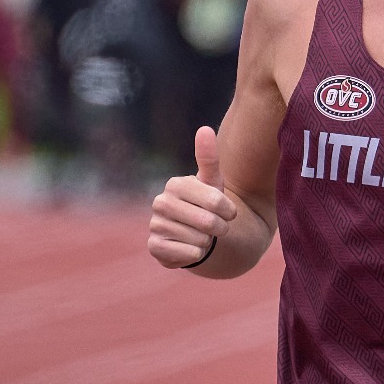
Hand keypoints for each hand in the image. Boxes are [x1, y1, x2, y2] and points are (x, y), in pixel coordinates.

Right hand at [147, 127, 237, 268]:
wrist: (194, 233)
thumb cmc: (206, 205)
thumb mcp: (213, 183)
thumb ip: (209, 157)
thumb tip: (205, 129)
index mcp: (176, 184)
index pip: (216, 201)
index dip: (229, 211)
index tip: (228, 212)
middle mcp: (160, 202)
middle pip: (208, 222)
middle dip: (220, 228)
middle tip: (215, 227)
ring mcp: (155, 224)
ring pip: (200, 240)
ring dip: (208, 241)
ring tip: (201, 235)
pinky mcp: (155, 246)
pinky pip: (189, 254)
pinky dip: (197, 254)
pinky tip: (190, 247)